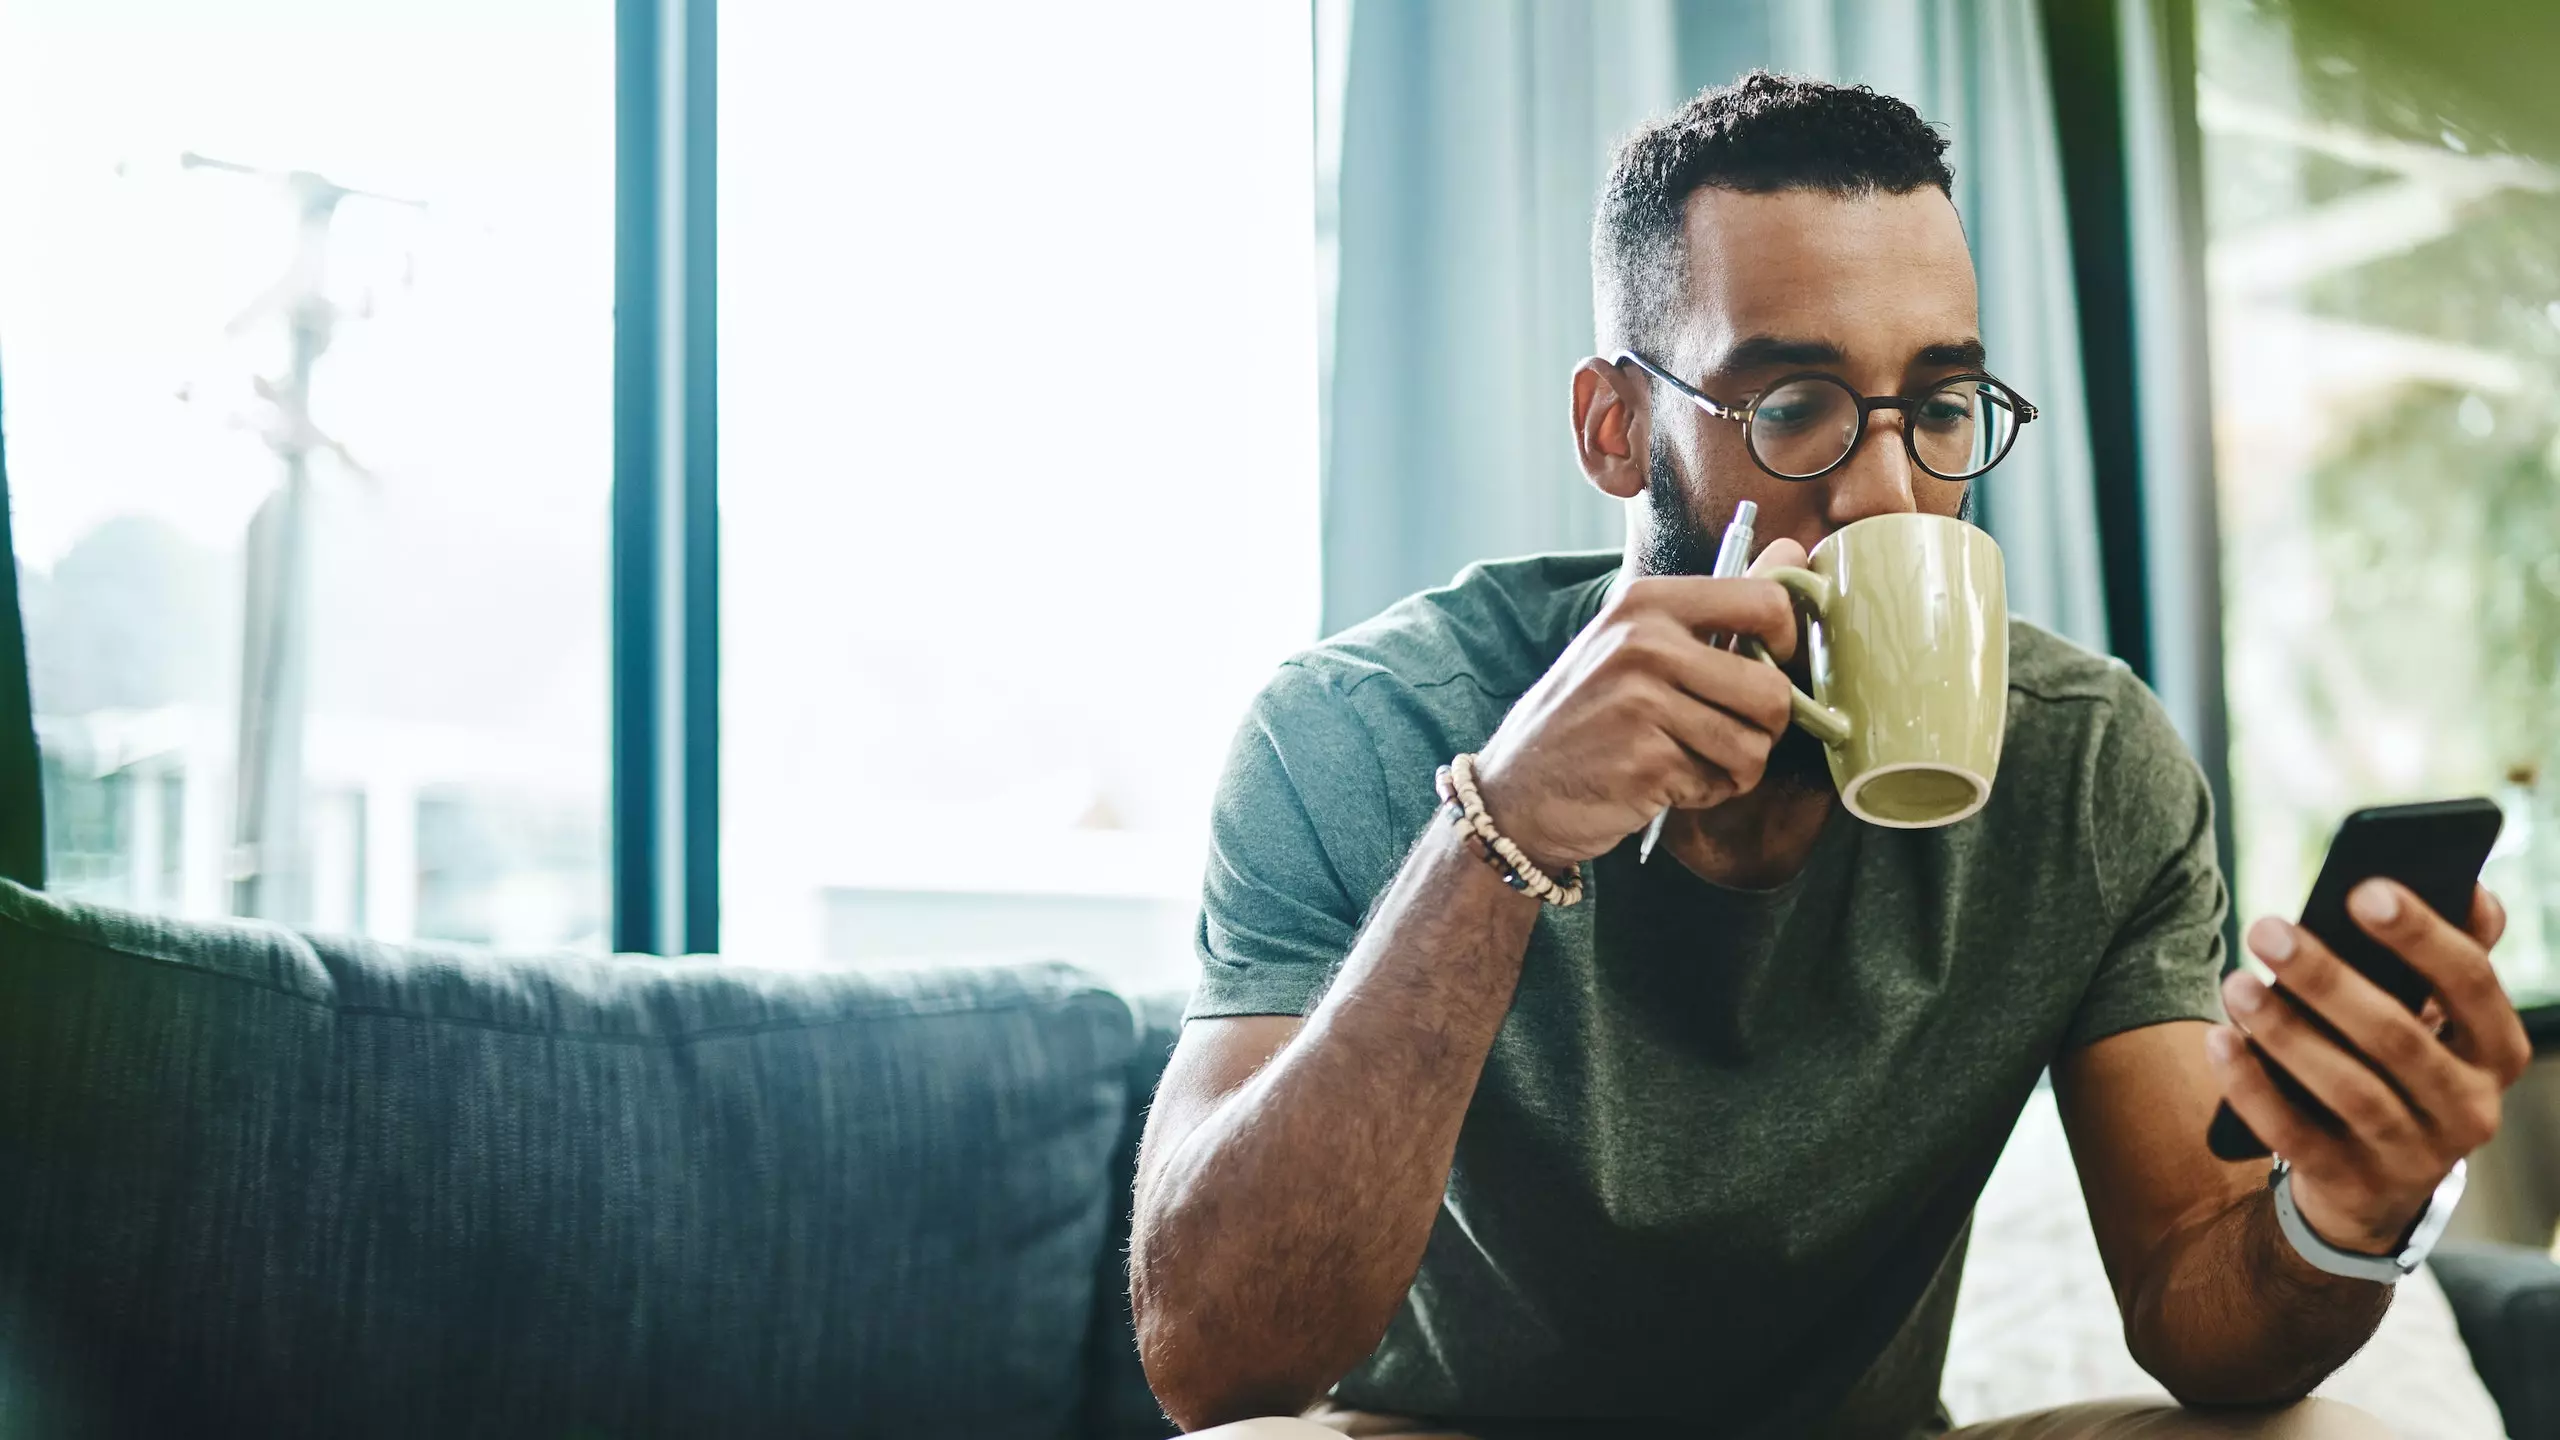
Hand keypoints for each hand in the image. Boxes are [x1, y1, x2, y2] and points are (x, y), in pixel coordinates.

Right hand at [1469, 542, 1806, 868]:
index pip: (1766, 601)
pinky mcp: (1645, 760)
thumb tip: (1796, 553)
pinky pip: (1721, 782)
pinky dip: (1703, 793)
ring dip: (1733, 768)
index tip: (1766, 668)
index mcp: (1647, 602)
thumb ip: (1723, 602)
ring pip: (1753, 745)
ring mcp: (1641, 702)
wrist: (1518, 791)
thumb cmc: (1589, 715)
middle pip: (1771, 690)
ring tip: (1687, 759)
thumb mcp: (1641, 641)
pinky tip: (1663, 784)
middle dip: (1763, 727)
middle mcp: (1643, 643)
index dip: (1788, 644)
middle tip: (1723, 734)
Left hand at [2206, 880, 2530, 1253]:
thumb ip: (2451, 956)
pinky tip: (2219, 1041)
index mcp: (2497, 1050)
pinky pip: (2296, 1136)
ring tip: (2233, 983)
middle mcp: (2470, 1107)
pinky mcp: (2354, 1186)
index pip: (2471, 983)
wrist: (2376, 1184)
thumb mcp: (2437, 1019)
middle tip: (2266, 927)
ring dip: (2285, 1032)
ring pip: (2350, 1089)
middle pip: (2398, 1037)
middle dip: (2328, 979)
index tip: (2361, 889)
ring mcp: (2415, 1156)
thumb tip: (2471, 887)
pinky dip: (2253, 1088)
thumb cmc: (2401, 1067)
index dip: (2421, 936)